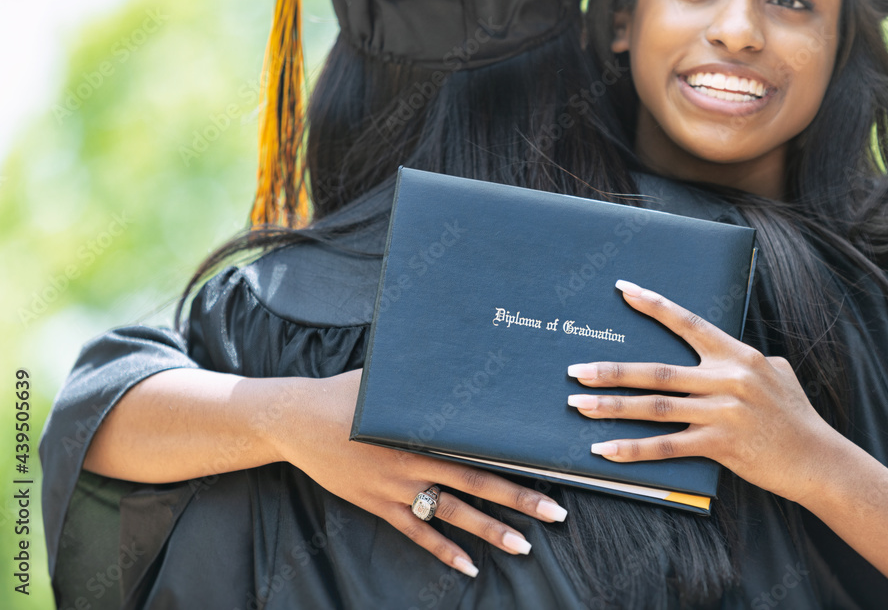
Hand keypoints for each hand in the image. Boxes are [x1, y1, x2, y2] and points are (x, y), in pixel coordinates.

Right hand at [268, 369, 567, 577]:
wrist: (295, 420)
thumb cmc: (343, 393)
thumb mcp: (385, 379)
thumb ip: (421, 381)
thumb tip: (456, 359)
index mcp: (421, 429)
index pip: (478, 446)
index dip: (512, 457)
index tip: (547, 465)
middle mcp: (414, 462)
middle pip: (477, 484)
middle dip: (519, 500)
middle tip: (555, 514)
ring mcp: (396, 488)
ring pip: (452, 514)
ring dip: (490, 531)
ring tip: (524, 546)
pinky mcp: (378, 505)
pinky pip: (417, 533)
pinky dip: (443, 550)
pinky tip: (468, 566)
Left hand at [566, 280, 837, 502]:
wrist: (820, 460)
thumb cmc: (795, 416)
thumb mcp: (776, 373)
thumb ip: (743, 360)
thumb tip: (720, 353)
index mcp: (736, 355)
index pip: (687, 322)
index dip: (653, 305)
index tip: (622, 290)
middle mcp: (727, 378)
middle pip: (657, 371)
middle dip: (612, 371)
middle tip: (575, 370)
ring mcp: (723, 412)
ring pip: (655, 408)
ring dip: (612, 407)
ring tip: (578, 405)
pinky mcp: (721, 444)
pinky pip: (667, 446)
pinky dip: (633, 450)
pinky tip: (605, 451)